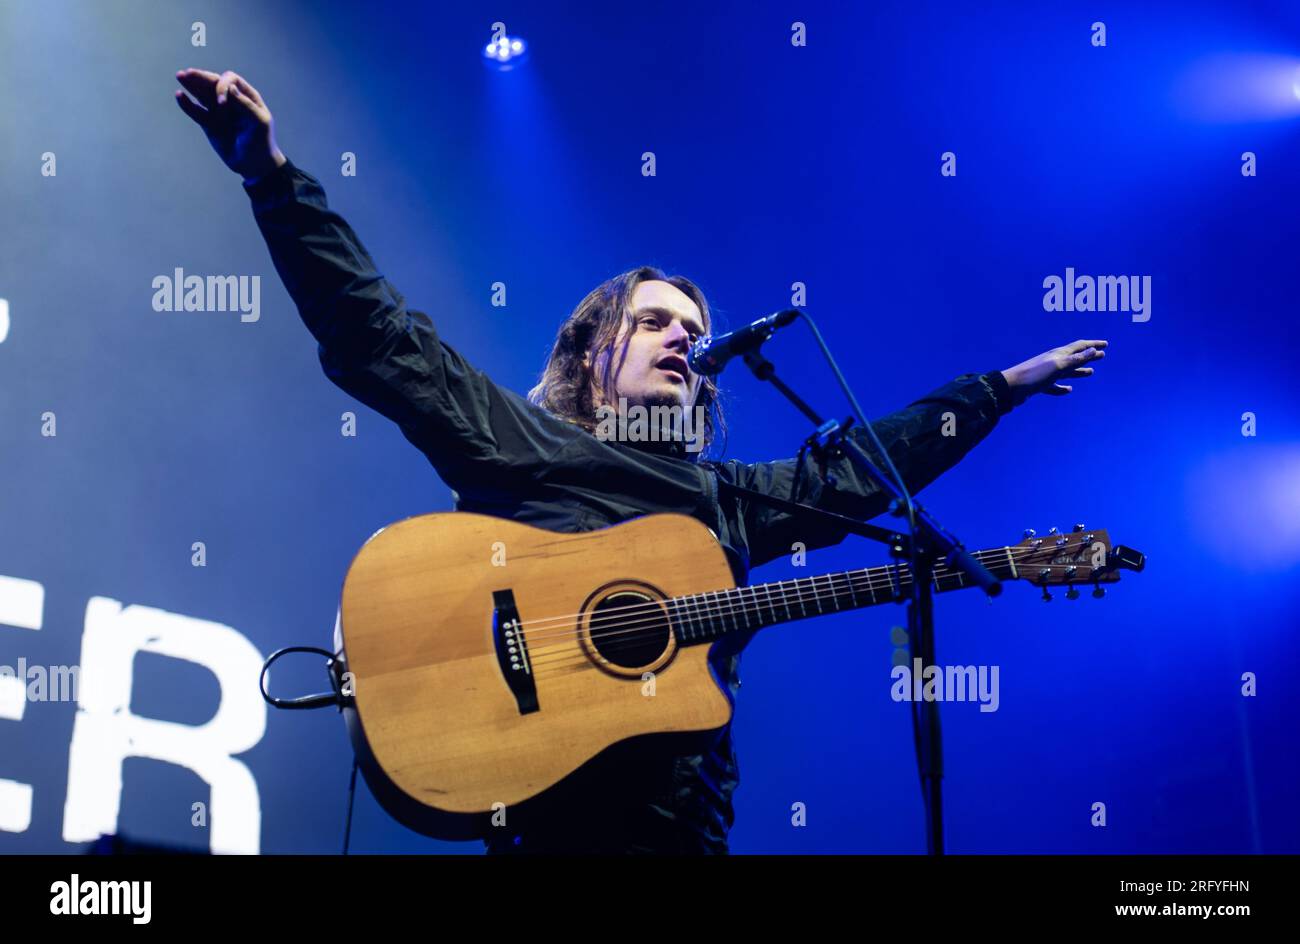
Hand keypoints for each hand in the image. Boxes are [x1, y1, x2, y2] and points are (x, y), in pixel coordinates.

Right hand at [174, 68, 285, 182]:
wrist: (253, 164)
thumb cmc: (261, 142)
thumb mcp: (259, 123)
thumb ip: (246, 105)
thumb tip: (230, 87)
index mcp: (246, 96)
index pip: (231, 80)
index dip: (223, 86)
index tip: (221, 102)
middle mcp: (231, 100)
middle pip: (213, 83)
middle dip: (201, 77)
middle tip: (187, 73)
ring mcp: (219, 111)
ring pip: (203, 93)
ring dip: (191, 84)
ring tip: (180, 76)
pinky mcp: (209, 123)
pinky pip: (196, 111)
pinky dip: (187, 104)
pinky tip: (179, 96)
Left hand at [1001, 339, 1106, 404]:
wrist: (1011, 388)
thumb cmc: (1034, 375)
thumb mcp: (1058, 366)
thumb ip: (1076, 360)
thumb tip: (1093, 351)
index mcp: (1058, 354)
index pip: (1080, 346)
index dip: (1093, 345)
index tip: (1105, 345)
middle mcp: (1053, 361)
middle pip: (1075, 357)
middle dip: (1089, 356)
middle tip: (1102, 356)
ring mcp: (1046, 373)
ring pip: (1067, 372)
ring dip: (1079, 371)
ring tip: (1091, 372)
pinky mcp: (1040, 385)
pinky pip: (1055, 386)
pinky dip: (1063, 388)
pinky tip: (1068, 391)